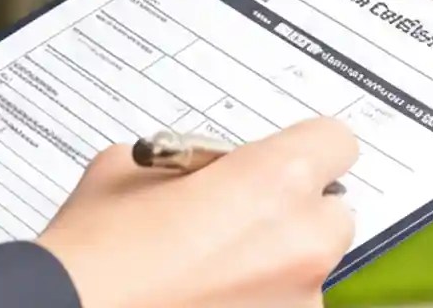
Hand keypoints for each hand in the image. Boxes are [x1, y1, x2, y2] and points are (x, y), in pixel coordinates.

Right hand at [38, 118, 358, 307]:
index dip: (302, 149)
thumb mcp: (130, 167)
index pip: (336, 142)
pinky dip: (255, 303)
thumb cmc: (95, 252)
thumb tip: (199, 172)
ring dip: (273, 267)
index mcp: (276, 181)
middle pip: (331, 212)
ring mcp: (297, 304)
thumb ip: (189, 163)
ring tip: (209, 273)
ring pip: (307, 271)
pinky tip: (204, 299)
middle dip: (291, 214)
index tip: (282, 161)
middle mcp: (302, 243)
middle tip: (237, 222)